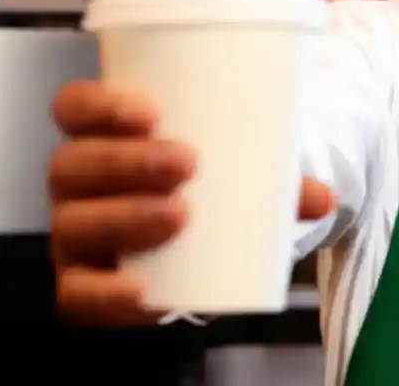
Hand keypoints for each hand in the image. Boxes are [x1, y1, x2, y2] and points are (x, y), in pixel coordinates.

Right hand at [48, 80, 336, 326]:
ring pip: (73, 224)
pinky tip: (144, 292)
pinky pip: (77, 295)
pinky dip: (107, 295)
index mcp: (98, 132)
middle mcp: (76, 181)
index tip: (152, 109)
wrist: (195, 234)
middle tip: (186, 161)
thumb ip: (280, 177)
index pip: (73, 106)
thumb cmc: (206, 178)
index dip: (99, 103)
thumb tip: (326, 196)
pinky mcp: (86, 282)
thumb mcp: (238, 164)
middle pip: (72, 163)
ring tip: (180, 214)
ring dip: (123, 218)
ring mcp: (75, 232)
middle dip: (125, 161)